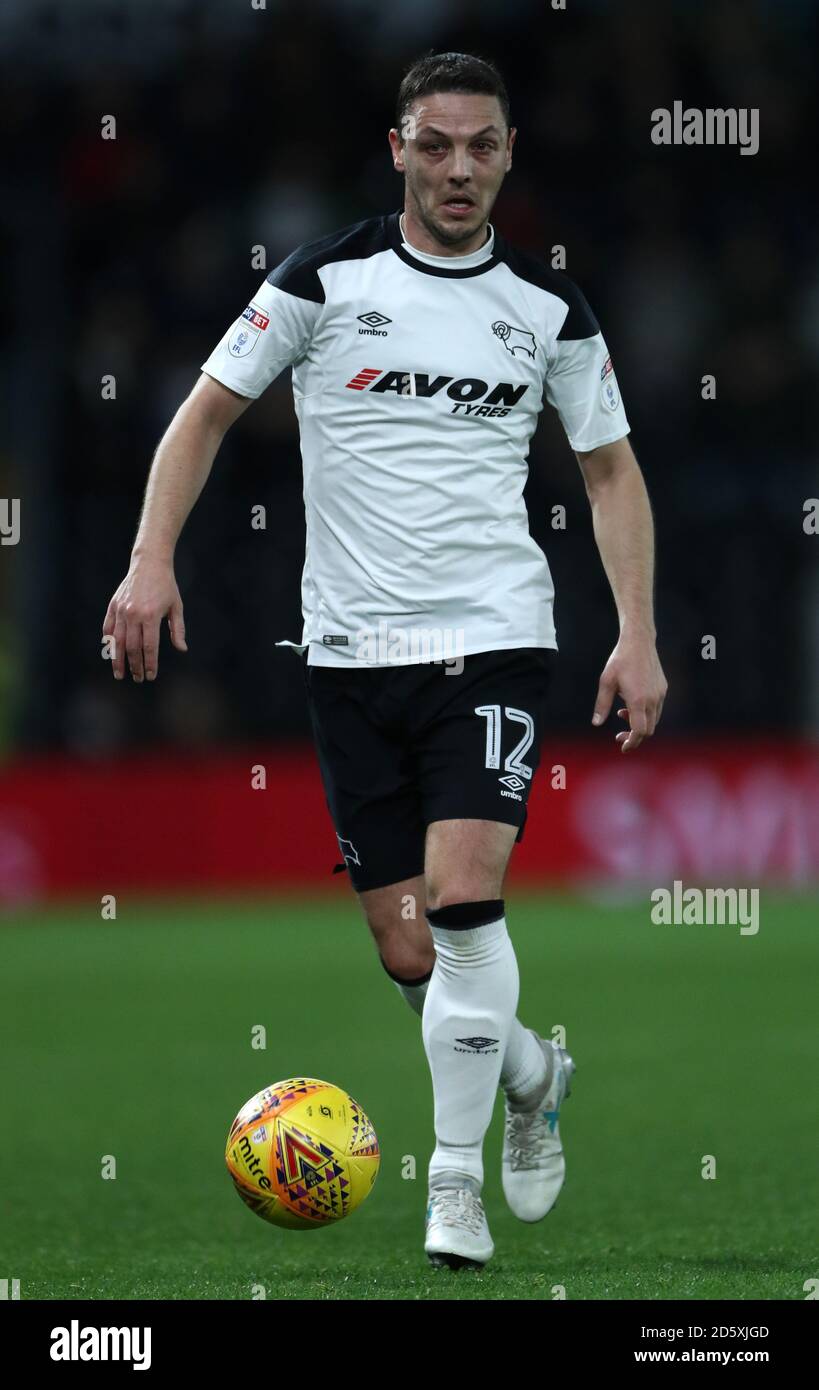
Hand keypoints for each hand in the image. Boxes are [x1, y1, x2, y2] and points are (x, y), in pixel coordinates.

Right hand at [102, 556, 186, 681]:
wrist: (149, 563)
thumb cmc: (166, 586)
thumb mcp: (177, 607)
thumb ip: (178, 629)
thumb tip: (182, 649)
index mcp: (151, 616)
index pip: (149, 647)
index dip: (150, 664)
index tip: (150, 676)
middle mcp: (133, 614)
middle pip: (132, 647)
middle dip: (135, 666)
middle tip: (138, 678)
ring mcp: (121, 610)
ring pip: (116, 641)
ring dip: (118, 660)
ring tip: (120, 674)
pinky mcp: (113, 606)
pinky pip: (108, 628)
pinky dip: (109, 642)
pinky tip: (111, 653)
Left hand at [591, 628, 666, 751]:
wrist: (639, 641)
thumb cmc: (620, 660)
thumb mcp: (606, 682)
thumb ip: (601, 705)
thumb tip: (596, 723)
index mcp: (639, 700)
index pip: (640, 731)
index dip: (632, 743)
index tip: (623, 747)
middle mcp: (653, 700)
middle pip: (648, 730)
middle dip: (634, 737)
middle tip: (619, 736)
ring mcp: (660, 694)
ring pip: (654, 720)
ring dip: (639, 725)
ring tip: (621, 714)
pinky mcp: (663, 689)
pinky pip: (657, 709)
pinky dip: (645, 714)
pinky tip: (631, 704)